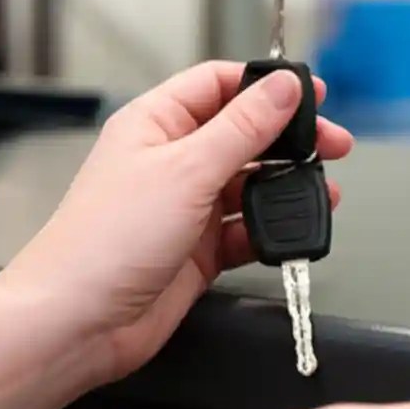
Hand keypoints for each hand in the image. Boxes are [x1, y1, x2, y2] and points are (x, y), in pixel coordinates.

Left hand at [0, 61, 354, 383]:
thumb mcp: (188, 169)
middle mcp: (171, 161)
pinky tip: (289, 232)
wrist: (77, 324)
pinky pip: (246, 229)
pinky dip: (271, 229)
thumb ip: (245, 127)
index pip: (219, 84)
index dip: (267, 85)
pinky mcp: (198, 250)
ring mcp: (185, 206)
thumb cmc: (106, 242)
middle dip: (290, 138)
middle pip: (245, 133)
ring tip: (320, 192)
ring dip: (286, 186)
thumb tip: (283, 86)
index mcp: (156, 124)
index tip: (312, 92)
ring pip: (250, 183)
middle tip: (332, 145)